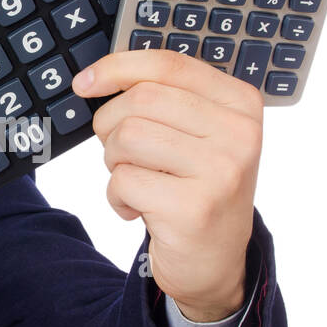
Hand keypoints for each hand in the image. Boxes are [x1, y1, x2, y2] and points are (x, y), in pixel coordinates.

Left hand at [71, 49, 262, 322]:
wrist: (215, 261)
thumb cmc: (196, 189)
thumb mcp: (197, 136)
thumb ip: (165, 99)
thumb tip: (97, 77)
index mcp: (241, 103)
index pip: (169, 65)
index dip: (118, 68)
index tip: (85, 83)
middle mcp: (239, 133)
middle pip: (142, 99)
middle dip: (112, 125)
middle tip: (121, 153)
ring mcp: (221, 171)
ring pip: (128, 137)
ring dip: (114, 162)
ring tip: (136, 182)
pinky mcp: (194, 208)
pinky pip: (123, 181)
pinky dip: (116, 196)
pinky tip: (139, 210)